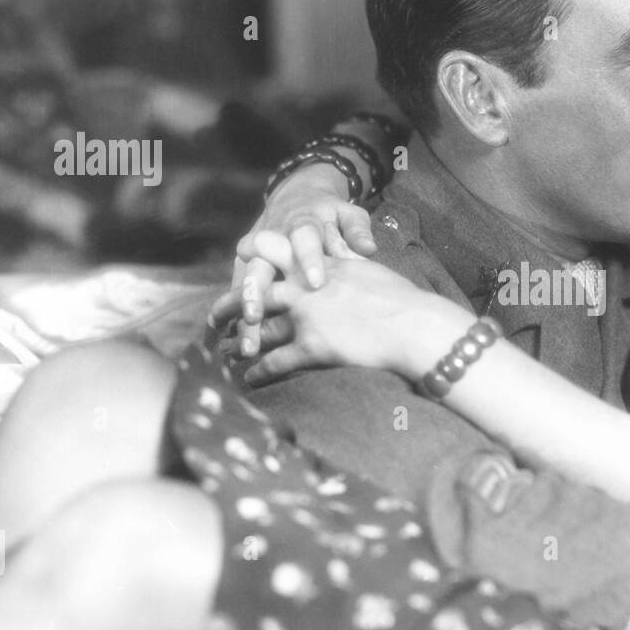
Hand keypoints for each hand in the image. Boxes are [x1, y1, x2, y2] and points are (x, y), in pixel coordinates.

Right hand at [223, 164, 378, 355]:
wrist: (299, 196)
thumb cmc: (330, 213)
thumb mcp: (347, 214)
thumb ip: (356, 230)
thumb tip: (368, 248)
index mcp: (304, 224)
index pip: (304, 238)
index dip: (309, 259)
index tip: (316, 283)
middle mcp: (274, 238)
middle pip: (260, 262)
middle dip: (254, 290)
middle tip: (254, 317)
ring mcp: (259, 253)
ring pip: (245, 283)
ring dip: (242, 315)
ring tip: (246, 346)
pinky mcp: (248, 266)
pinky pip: (238, 291)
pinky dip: (235, 316)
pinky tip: (236, 343)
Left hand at [237, 257, 469, 386]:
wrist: (415, 325)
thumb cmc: (403, 299)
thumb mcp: (372, 269)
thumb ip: (351, 262)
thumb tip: (350, 254)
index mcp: (321, 266)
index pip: (279, 252)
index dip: (257, 252)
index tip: (242, 254)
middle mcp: (305, 289)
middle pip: (256, 292)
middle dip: (232, 305)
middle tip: (214, 316)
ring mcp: (305, 319)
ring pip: (259, 329)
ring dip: (240, 342)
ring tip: (227, 351)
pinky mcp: (311, 349)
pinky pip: (275, 362)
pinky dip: (259, 371)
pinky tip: (249, 378)